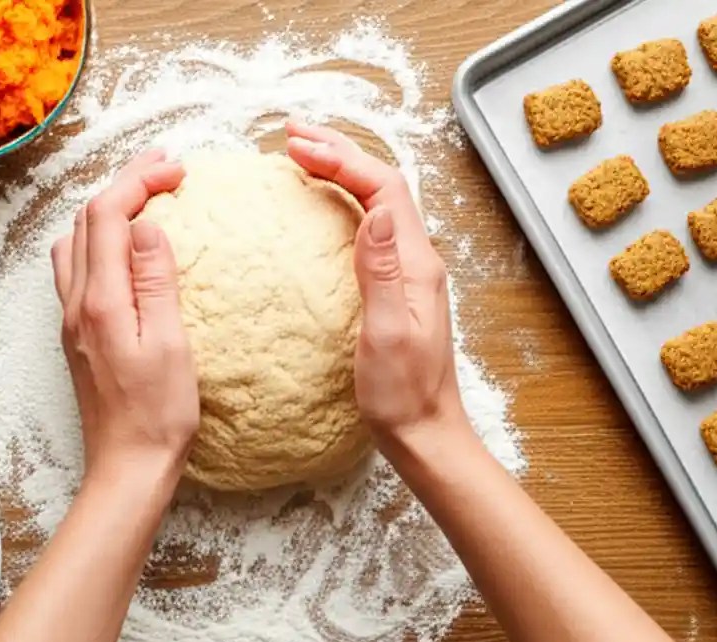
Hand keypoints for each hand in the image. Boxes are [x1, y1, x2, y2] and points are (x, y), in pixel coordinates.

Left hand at [51, 150, 199, 482]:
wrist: (127, 467)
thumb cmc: (157, 415)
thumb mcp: (169, 344)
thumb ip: (155, 280)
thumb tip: (145, 225)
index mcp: (100, 300)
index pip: (108, 215)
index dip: (139, 180)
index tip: (178, 170)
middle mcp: (77, 303)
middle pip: (88, 219)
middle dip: (124, 183)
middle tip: (166, 168)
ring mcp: (73, 319)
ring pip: (77, 241)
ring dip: (108, 209)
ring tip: (147, 198)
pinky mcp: (79, 334)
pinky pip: (79, 268)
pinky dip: (101, 240)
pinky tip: (127, 249)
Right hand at [285, 122, 464, 450]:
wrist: (424, 432)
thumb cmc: (402, 394)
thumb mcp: (388, 334)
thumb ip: (380, 272)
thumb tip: (374, 211)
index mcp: (415, 264)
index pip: (382, 189)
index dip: (341, 159)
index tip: (298, 148)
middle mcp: (414, 259)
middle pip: (380, 184)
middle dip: (339, 151)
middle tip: (292, 134)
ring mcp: (405, 271)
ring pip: (374, 201)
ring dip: (340, 170)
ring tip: (302, 153)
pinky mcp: (392, 286)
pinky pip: (366, 226)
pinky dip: (341, 201)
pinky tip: (317, 205)